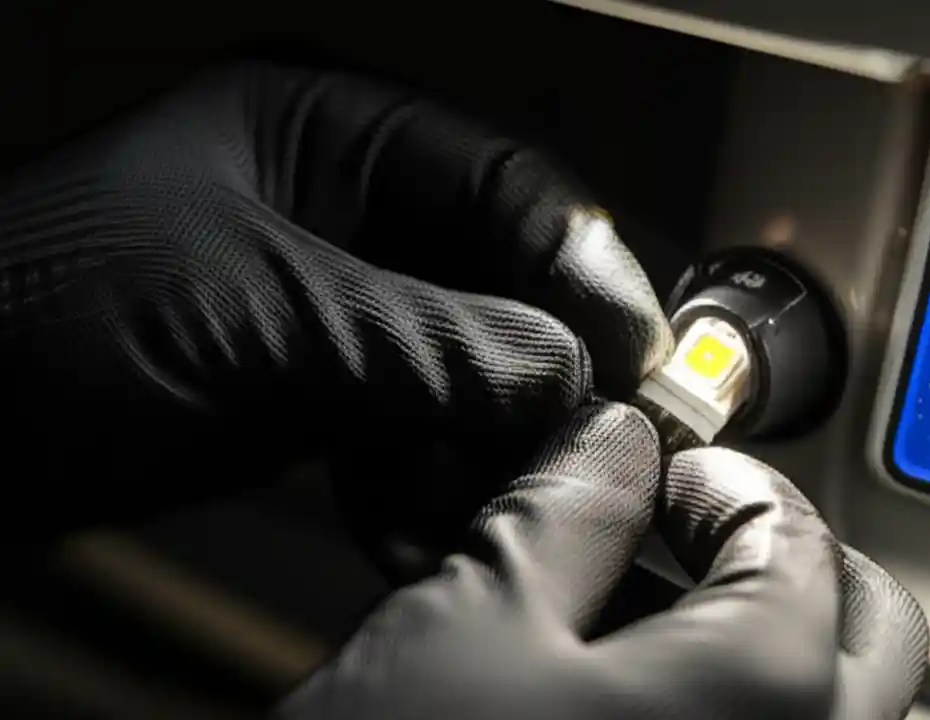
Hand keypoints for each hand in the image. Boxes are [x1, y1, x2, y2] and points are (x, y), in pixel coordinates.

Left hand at [0, 61, 671, 536]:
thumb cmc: (28, 313)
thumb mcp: (262, 316)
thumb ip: (431, 343)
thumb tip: (568, 375)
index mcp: (325, 127)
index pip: (507, 182)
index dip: (584, 267)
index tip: (636, 353)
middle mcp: (336, 206)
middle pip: (493, 279)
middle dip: (534, 368)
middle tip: (577, 440)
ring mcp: (322, 300)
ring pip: (455, 362)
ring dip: (478, 436)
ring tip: (480, 496)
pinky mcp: (300, 384)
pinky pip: (402, 424)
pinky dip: (417, 474)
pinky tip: (410, 517)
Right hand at [278, 403, 929, 719]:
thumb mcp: (477, 621)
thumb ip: (570, 508)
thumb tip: (615, 446)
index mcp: (772, 685)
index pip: (793, 531)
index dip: (720, 476)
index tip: (661, 468)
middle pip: (868, 628)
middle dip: (789, 557)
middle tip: (695, 532)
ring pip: (838, 712)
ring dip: (774, 642)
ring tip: (658, 618)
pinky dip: (740, 715)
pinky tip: (640, 707)